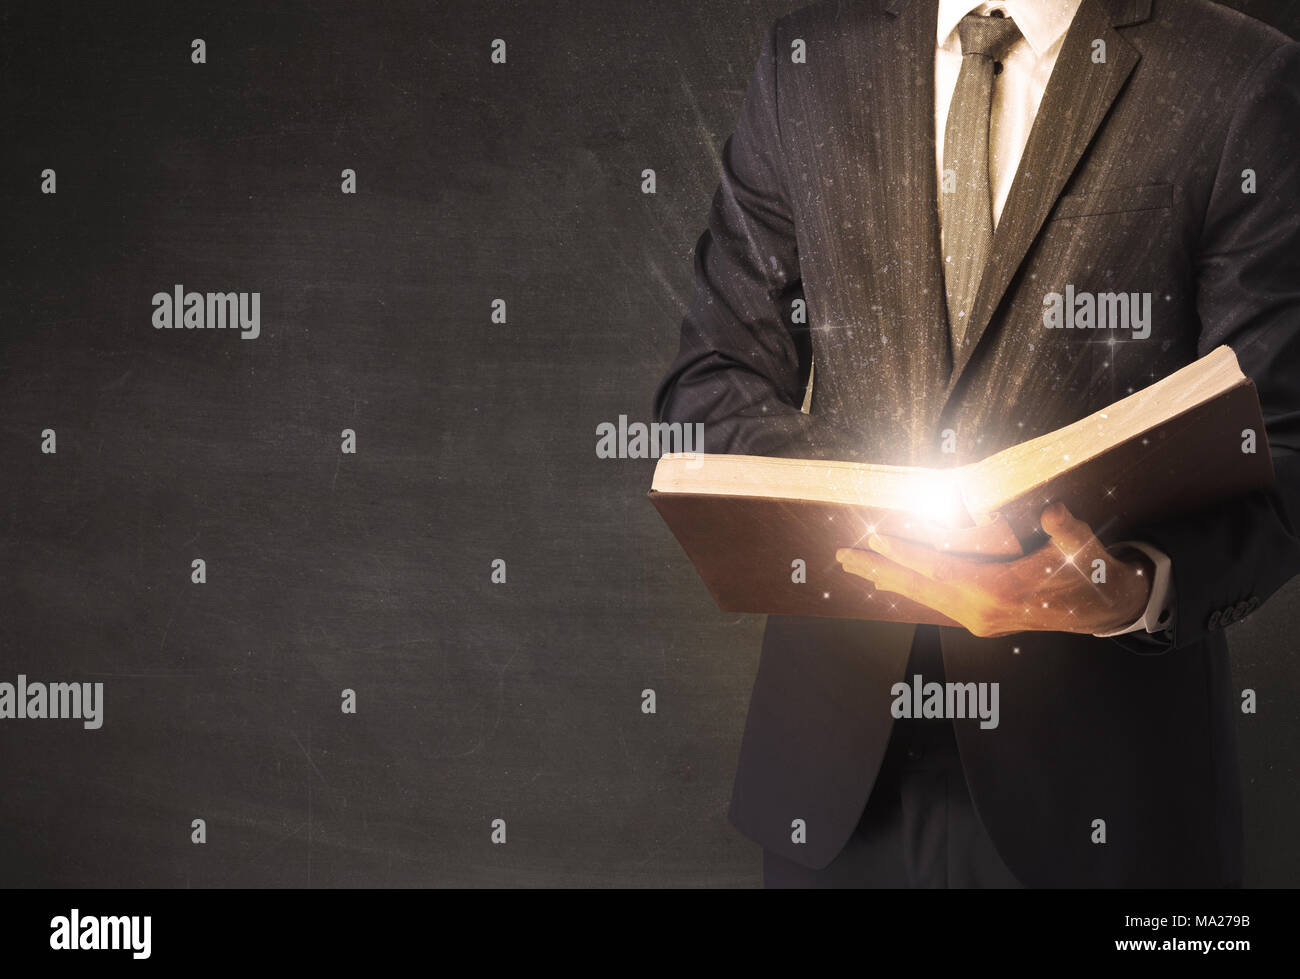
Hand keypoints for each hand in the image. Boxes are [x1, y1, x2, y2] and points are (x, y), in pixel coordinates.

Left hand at [835, 502, 1153, 636]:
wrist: (1105, 609)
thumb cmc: (1091, 573)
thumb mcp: (1083, 549)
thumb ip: (1066, 532)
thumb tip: (1054, 513)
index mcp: (998, 593)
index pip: (940, 570)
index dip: (907, 553)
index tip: (875, 539)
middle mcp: (980, 611)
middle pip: (919, 587)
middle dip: (879, 570)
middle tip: (840, 557)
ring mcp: (978, 619)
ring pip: (923, 595)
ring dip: (889, 578)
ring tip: (855, 564)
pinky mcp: (980, 618)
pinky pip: (934, 599)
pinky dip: (910, 584)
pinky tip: (891, 576)